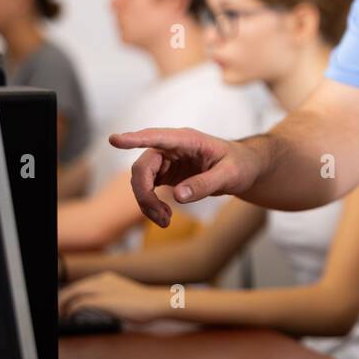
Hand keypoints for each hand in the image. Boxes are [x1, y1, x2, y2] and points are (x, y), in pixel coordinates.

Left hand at [58, 271, 167, 323]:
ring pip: (72, 294)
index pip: (81, 286)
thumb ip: (111, 301)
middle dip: (62, 300)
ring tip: (59, 316)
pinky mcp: (102, 300)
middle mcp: (101, 280)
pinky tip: (69, 318)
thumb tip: (103, 311)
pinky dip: (70, 311)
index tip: (64, 307)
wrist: (156, 303)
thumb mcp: (125, 298)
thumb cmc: (145, 305)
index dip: (70, 296)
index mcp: (107, 278)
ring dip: (63, 305)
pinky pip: (78, 304)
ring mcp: (101, 289)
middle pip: (73, 288)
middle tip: (57, 313)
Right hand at [109, 127, 265, 226]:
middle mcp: (172, 147)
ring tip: (165, 221)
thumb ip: (206, 184)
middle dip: (144, 194)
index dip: (135, 139)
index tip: (115, 140)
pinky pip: (147, 188)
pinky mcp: (165, 173)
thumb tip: (178, 196)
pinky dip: (150, 205)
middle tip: (162, 217)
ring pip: (141, 180)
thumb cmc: (240, 165)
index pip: (157, 137)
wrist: (244, 168)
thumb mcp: (230, 175)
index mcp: (187, 140)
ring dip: (147, 203)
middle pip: (142, 167)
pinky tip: (164, 217)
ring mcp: (166, 160)